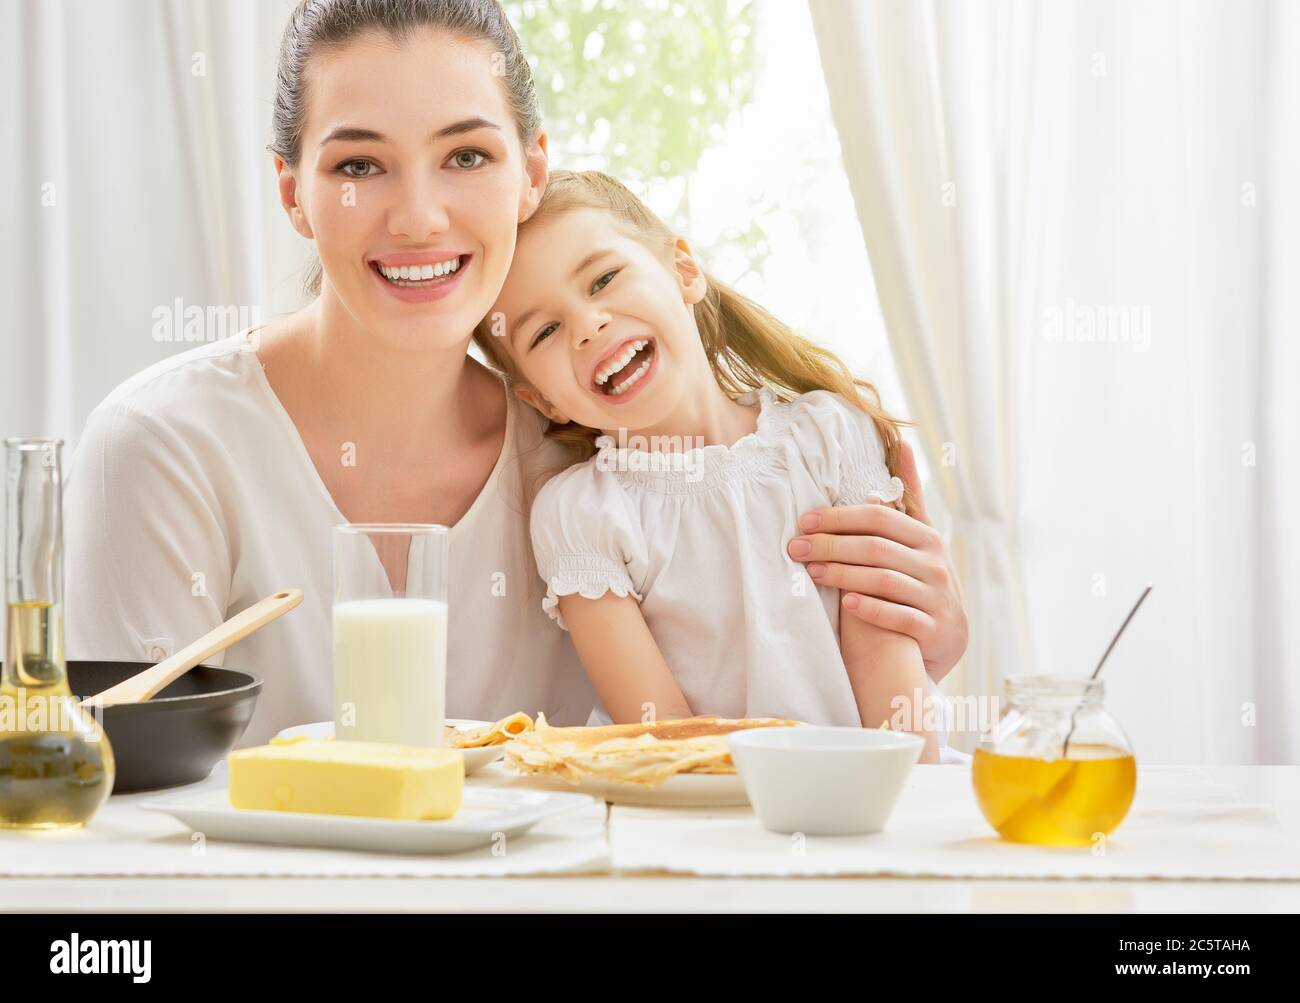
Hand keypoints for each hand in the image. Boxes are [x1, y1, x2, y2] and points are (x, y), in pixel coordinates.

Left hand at [787, 440, 967, 681]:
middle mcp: (934, 563)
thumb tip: (903, 444)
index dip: (839, 517)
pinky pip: (900, 617)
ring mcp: (936, 597)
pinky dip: (872, 609)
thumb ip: (909, 498)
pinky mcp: (934, 630)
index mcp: (927, 537)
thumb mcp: (922, 537)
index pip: (879, 518)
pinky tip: (847, 604)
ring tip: (811, 572)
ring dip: (843, 574)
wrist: (951, 637)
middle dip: (831, 544)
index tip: (804, 521)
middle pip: (876, 547)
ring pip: (884, 580)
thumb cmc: (923, 578)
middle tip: (795, 547)